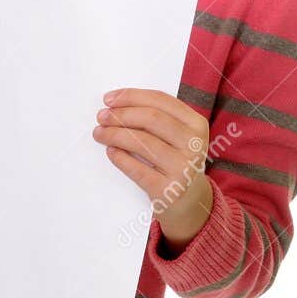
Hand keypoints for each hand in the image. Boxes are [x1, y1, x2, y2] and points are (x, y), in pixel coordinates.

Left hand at [93, 87, 213, 251]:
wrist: (189, 201)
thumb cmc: (176, 160)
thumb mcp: (178, 136)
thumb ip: (157, 117)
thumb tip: (116, 105)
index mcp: (197, 124)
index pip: (161, 101)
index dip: (131, 96)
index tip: (109, 99)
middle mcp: (194, 145)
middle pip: (151, 118)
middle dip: (121, 114)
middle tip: (101, 117)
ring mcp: (183, 169)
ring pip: (142, 142)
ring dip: (115, 134)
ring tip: (100, 133)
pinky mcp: (169, 190)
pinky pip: (137, 169)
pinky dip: (120, 158)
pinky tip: (111, 151)